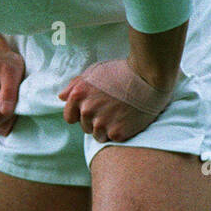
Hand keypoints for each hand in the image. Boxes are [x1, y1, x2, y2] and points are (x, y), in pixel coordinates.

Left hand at [58, 58, 175, 142]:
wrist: (149, 77)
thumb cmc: (122, 71)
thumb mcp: (94, 71)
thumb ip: (75, 85)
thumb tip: (61, 97)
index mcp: (78, 95)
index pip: (69, 117)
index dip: (81, 114)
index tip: (94, 108)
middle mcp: (87, 110)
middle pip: (84, 127)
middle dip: (95, 120)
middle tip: (112, 108)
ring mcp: (102, 123)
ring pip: (98, 135)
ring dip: (106, 128)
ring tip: (119, 114)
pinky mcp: (117, 133)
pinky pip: (112, 139)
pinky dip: (119, 132)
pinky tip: (127, 119)